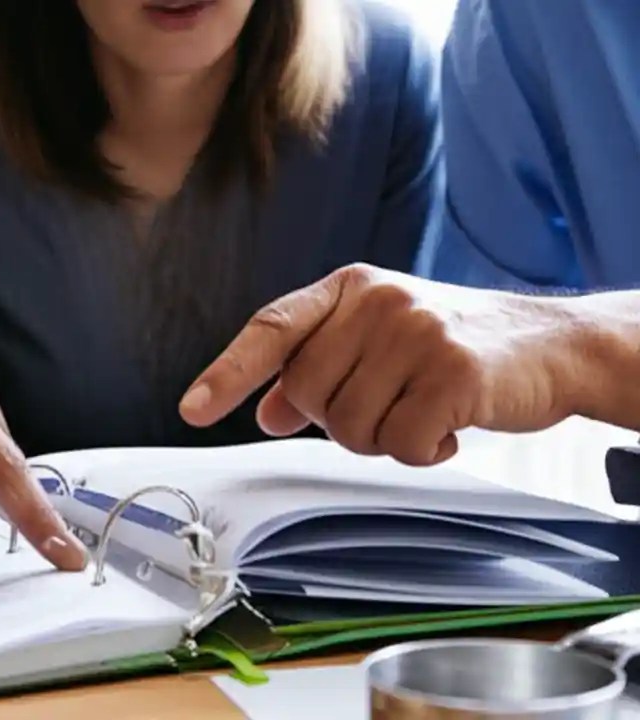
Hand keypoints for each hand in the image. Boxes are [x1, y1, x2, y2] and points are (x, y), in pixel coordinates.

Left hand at [179, 265, 585, 465]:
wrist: (550, 345)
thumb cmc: (452, 346)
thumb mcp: (379, 344)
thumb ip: (319, 371)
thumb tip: (268, 412)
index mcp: (349, 289)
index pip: (270, 328)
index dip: (228, 372)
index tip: (192, 410)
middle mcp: (376, 301)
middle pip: (309, 395)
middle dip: (341, 420)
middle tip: (390, 405)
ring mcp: (415, 331)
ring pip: (350, 427)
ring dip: (384, 438)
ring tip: (422, 410)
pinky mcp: (452, 370)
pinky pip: (401, 442)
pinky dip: (422, 450)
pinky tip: (449, 426)